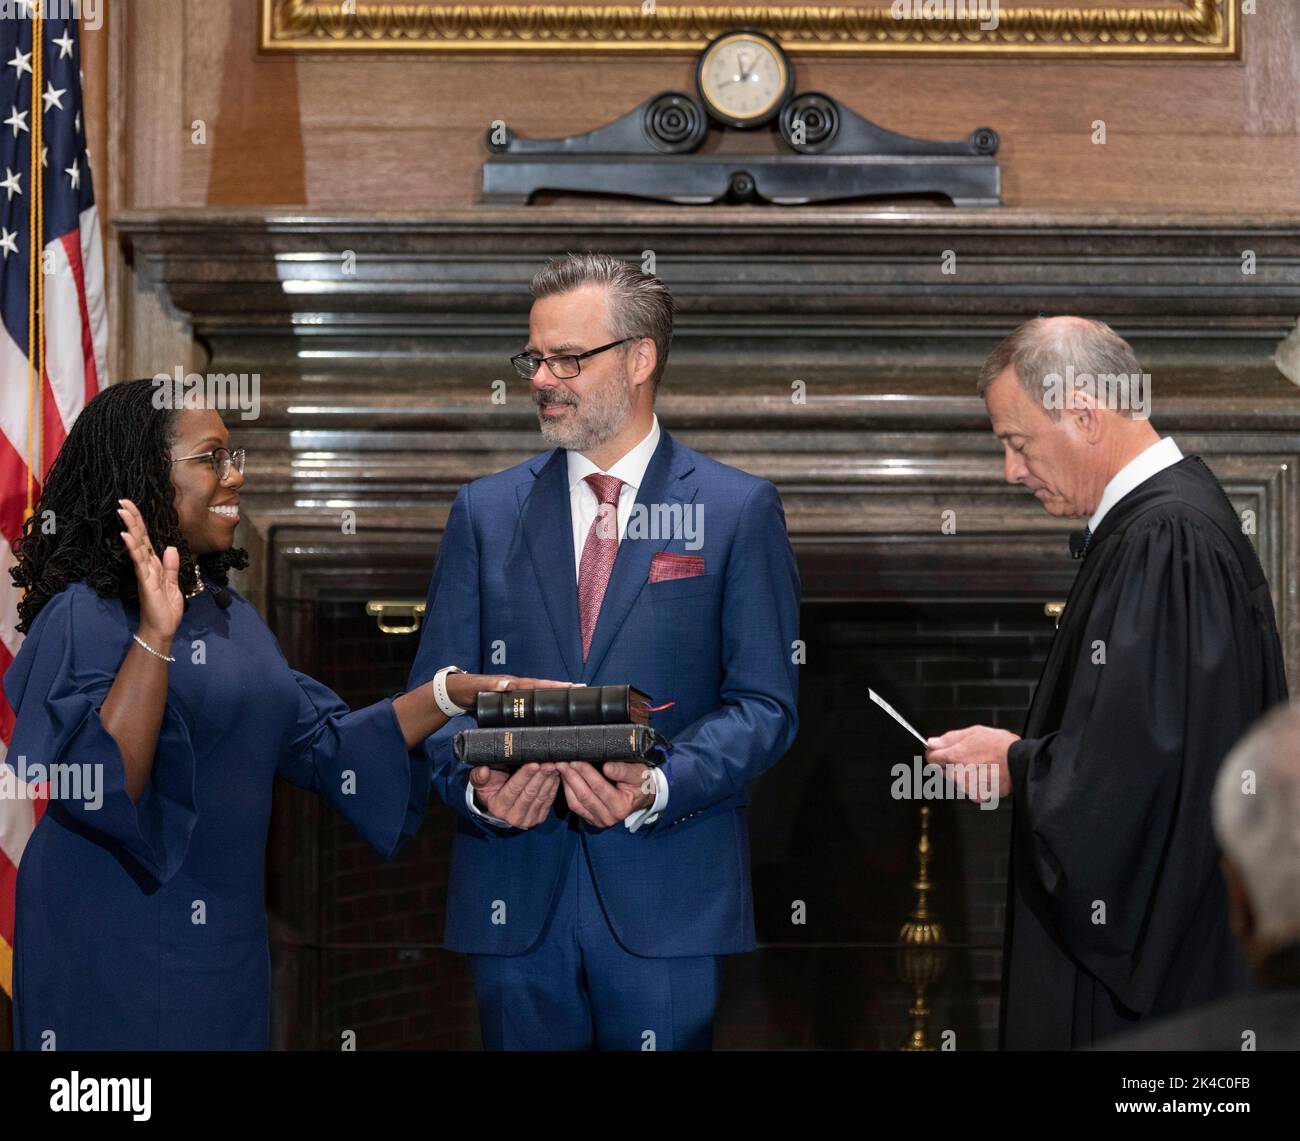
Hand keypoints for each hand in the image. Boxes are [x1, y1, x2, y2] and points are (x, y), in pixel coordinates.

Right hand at [117, 498, 181, 643]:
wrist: (162, 629)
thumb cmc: (166, 610)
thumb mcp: (173, 585)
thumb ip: (171, 567)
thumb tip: (169, 547)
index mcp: (155, 565)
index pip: (147, 540)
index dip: (141, 524)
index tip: (132, 507)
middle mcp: (147, 566)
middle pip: (140, 538)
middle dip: (132, 519)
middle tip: (123, 501)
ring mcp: (145, 572)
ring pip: (137, 545)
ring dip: (131, 528)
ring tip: (122, 511)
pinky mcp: (145, 581)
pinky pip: (139, 561)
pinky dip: (133, 548)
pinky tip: (127, 535)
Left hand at [446, 672, 572, 710]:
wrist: (455, 693)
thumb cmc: (466, 689)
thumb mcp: (478, 686)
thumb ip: (491, 684)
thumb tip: (508, 683)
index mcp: (512, 683)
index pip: (537, 684)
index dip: (554, 686)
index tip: (571, 686)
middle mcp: (516, 687)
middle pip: (543, 688)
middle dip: (561, 689)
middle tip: (582, 690)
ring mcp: (514, 694)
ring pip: (538, 695)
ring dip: (554, 696)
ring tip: (572, 699)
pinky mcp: (509, 702)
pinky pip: (529, 702)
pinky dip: (541, 704)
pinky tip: (549, 711)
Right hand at [470, 762, 558, 828]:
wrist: (498, 802)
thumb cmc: (490, 787)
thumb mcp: (481, 782)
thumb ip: (479, 776)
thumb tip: (483, 770)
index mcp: (498, 807)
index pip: (514, 789)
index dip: (524, 776)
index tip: (534, 763)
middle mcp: (513, 816)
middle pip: (529, 793)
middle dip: (540, 776)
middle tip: (548, 762)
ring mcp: (527, 819)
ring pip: (541, 797)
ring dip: (549, 780)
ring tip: (554, 766)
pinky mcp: (539, 818)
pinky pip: (548, 801)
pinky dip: (553, 787)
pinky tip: (556, 775)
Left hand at [558, 761, 654, 828]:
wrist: (641, 796)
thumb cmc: (639, 782)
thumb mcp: (638, 774)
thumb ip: (624, 771)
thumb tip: (607, 767)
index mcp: (621, 807)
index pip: (599, 787)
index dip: (586, 773)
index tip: (576, 760)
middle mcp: (609, 818)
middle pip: (585, 795)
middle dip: (572, 777)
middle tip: (562, 761)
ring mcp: (598, 820)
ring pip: (576, 802)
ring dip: (567, 783)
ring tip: (561, 767)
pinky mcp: (591, 819)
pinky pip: (575, 806)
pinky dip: (567, 791)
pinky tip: (565, 778)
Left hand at [925, 725, 1018, 801]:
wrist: (1021, 764)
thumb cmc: (1001, 746)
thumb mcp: (974, 732)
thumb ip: (949, 738)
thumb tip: (932, 742)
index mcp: (953, 756)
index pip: (930, 758)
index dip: (935, 753)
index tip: (940, 752)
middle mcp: (957, 773)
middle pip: (943, 770)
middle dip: (952, 764)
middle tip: (970, 757)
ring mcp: (967, 787)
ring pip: (957, 781)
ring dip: (964, 775)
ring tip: (982, 765)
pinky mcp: (978, 796)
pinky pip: (970, 791)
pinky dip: (976, 785)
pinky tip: (986, 776)